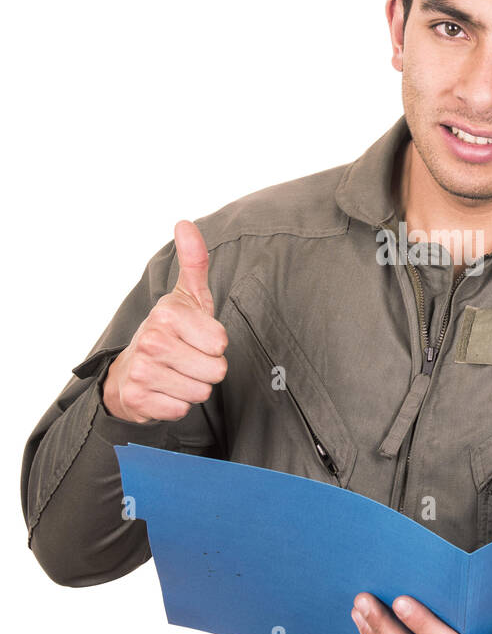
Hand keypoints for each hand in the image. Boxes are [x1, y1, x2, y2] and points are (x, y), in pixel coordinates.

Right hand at [102, 220, 228, 423]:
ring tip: (175, 373)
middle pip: (215, 371)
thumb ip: (194, 261)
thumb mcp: (187, 296)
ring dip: (192, 387)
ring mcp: (142, 371)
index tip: (195, 338)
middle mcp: (151, 340)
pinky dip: (176, 404)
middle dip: (206, 369)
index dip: (214, 345)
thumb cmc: (169, 332)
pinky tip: (163, 390)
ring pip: (200, 392)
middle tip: (186, 359)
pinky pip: (182, 410)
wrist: (129, 371)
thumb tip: (185, 223)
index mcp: (167, 314)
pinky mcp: (138, 399)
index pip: (221, 344)